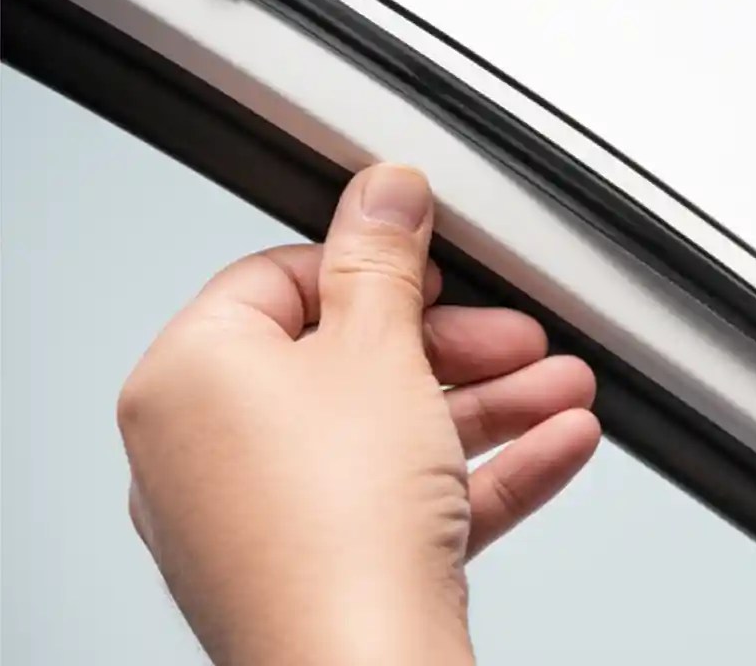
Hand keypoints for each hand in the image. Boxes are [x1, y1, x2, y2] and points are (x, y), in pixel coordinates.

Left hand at [117, 165, 600, 663]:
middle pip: (351, 362)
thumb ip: (384, 261)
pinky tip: (558, 446)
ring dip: (492, 405)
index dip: (369, 264)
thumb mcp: (378, 352)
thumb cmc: (335, 530)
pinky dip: (482, 471)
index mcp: (192, 378)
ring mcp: (267, 518)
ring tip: (563, 389)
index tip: (433, 259)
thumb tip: (386, 187)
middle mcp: (213, 450)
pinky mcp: (327, 568)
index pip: (282, 283)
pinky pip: (410, 499)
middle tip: (517, 335)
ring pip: (393, 434)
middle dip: (459, 346)